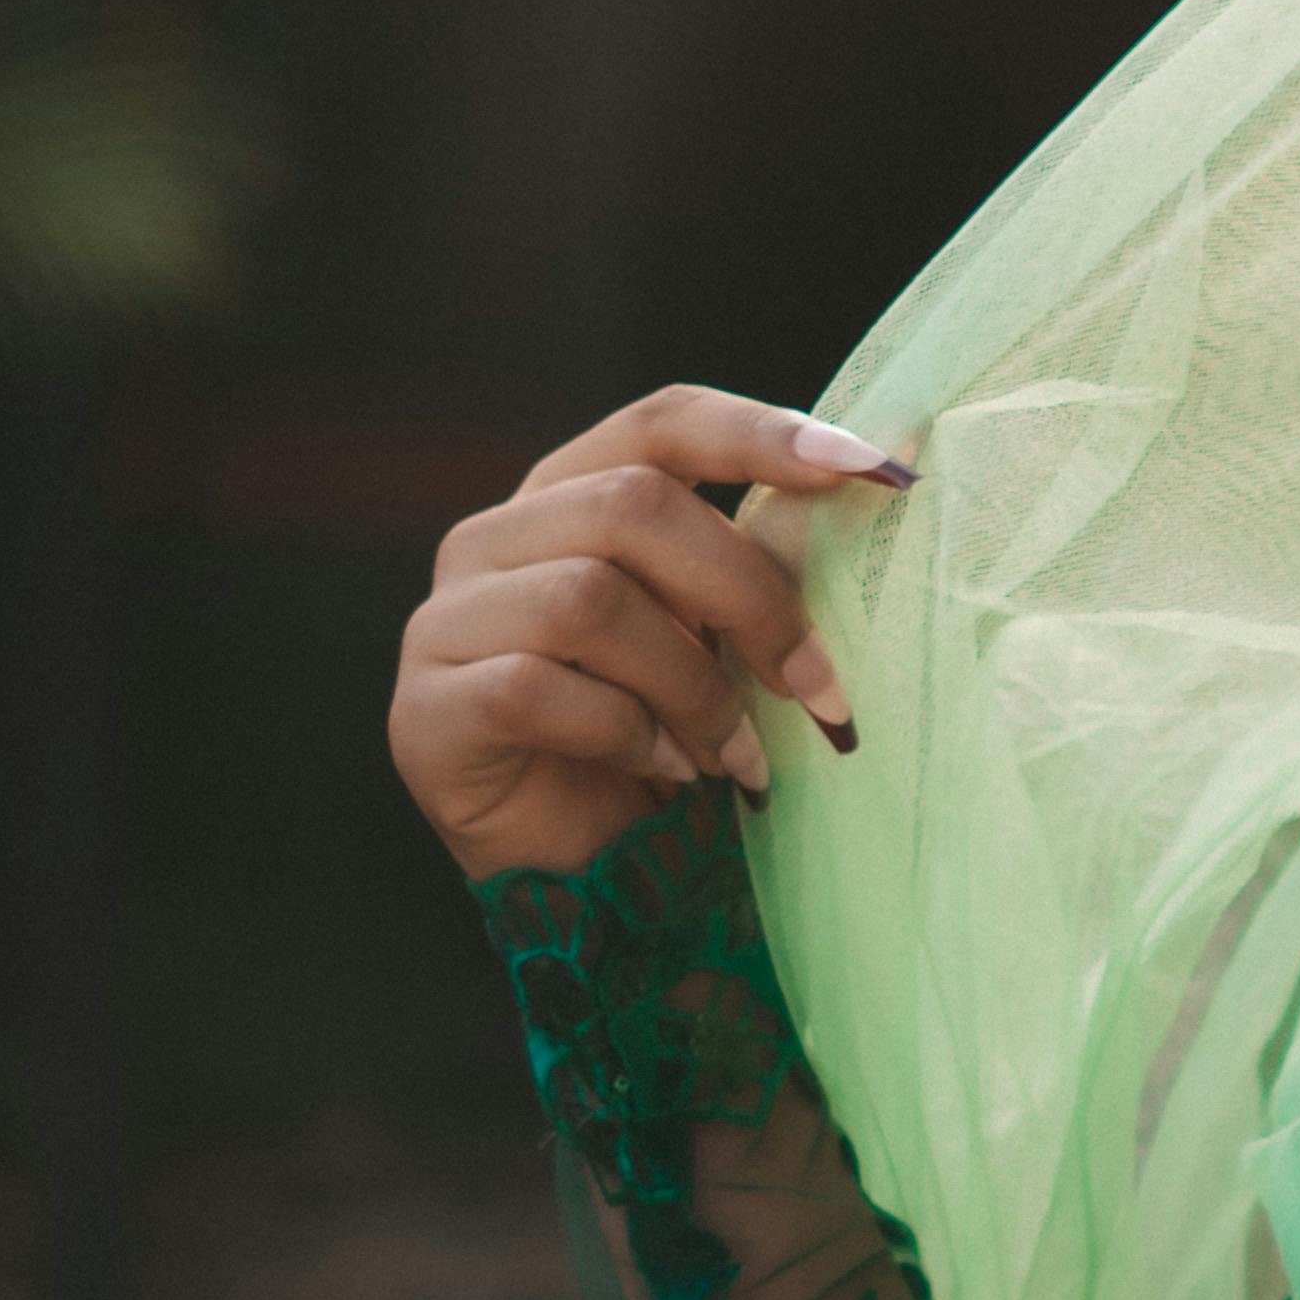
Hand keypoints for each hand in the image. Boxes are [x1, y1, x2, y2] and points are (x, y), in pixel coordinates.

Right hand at [387, 387, 916, 882]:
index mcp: (568, 498)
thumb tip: (873, 487)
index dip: (760, 434)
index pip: (660, 423)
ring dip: (691, 686)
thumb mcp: (718, 643)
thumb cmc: (667, 743)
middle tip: (818, 688)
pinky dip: (625, 735)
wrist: (589, 876)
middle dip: (748, 597)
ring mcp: (446, 621)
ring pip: (587, 599)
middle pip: (632, 505)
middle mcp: (491, 539)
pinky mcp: (425, 709)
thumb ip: (752, 572)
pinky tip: (667, 773)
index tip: (867, 469)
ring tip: (738, 756)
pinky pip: (533, 688)